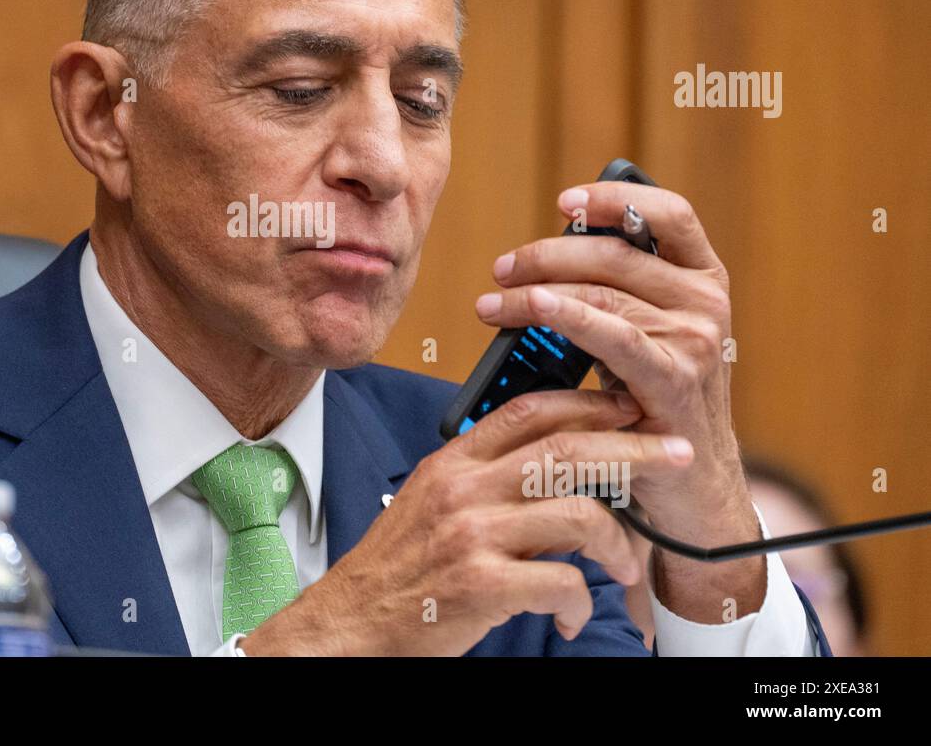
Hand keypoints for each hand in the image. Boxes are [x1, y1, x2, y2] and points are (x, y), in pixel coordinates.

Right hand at [240, 389, 693, 655]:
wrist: (350, 624)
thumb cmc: (400, 568)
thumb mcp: (432, 502)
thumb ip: (487, 477)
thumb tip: (560, 468)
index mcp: (452, 462)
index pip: (528, 408)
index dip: (587, 401)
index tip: (630, 406)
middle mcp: (462, 488)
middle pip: (567, 449)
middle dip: (634, 448)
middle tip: (676, 454)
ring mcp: (471, 535)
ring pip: (578, 515)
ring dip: (618, 544)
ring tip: (624, 568)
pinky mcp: (480, 585)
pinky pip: (563, 581)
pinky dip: (580, 601)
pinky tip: (570, 614)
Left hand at [472, 182, 763, 618]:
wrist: (687, 489)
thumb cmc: (650, 406)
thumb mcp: (642, 338)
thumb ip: (615, 293)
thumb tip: (545, 257)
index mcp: (703, 279)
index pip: (669, 213)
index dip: (616, 197)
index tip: (564, 201)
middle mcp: (707, 301)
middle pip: (617, 251)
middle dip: (548, 254)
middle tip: (502, 269)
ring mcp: (696, 339)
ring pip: (602, 290)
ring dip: (536, 291)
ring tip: (491, 302)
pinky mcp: (674, 378)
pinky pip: (610, 333)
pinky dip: (562, 314)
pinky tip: (527, 308)